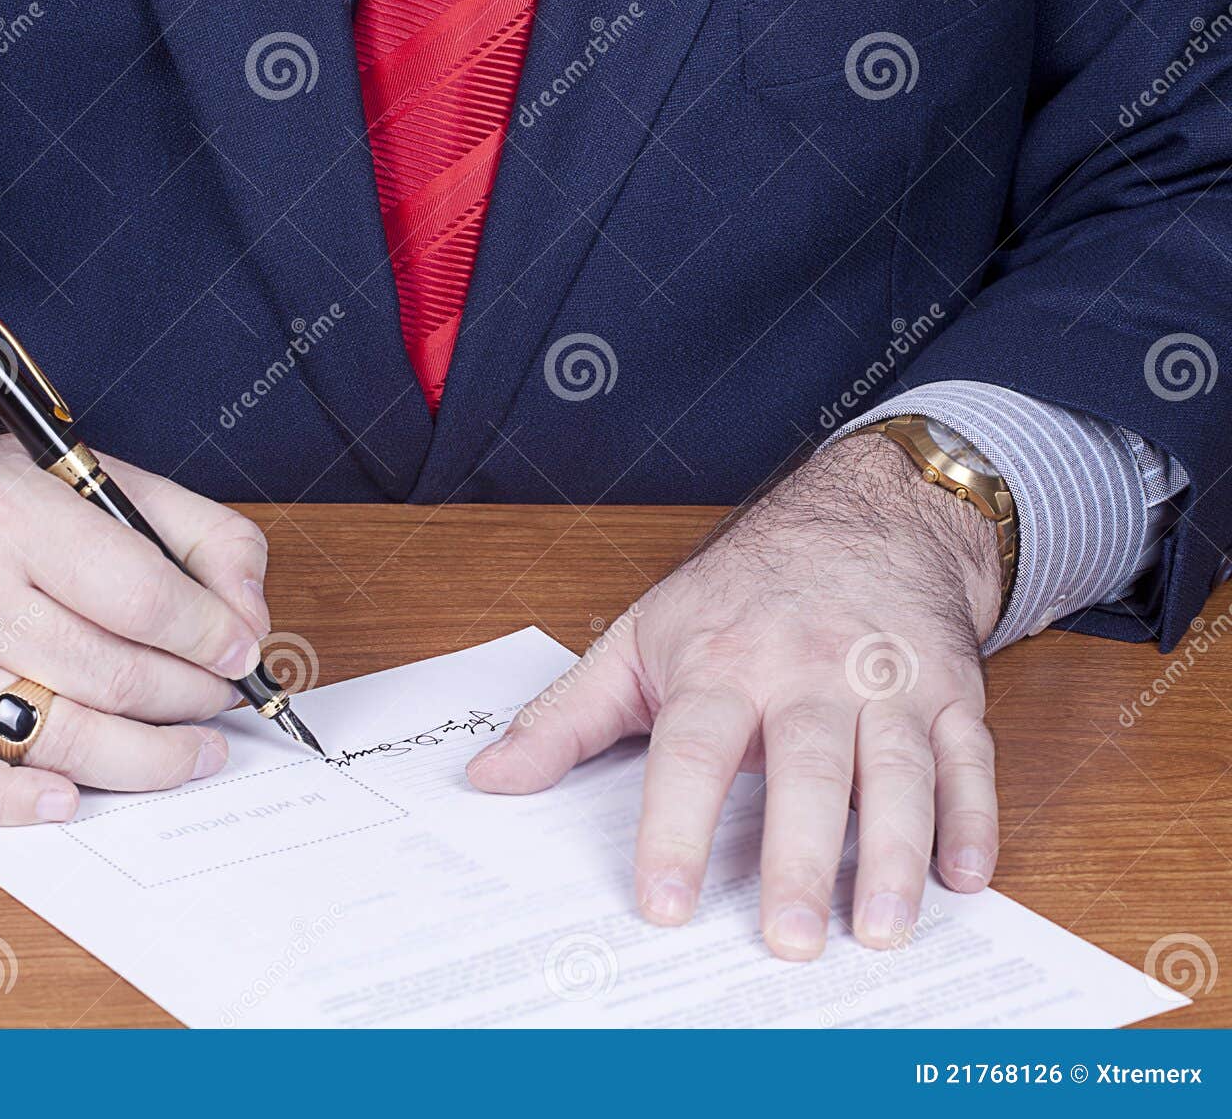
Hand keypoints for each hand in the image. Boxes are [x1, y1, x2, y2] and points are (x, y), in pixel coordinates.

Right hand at [0, 425, 271, 824]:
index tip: (242, 651)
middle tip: (222, 695)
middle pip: (113, 675)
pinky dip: (19, 802)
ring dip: (148, 758)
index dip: (210, 635)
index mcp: (13, 515)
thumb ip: (203, 534)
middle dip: (191, 696)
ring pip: (62, 736)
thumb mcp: (106, 481)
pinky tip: (72, 798)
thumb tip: (249, 619)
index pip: (142, 598)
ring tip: (196, 750)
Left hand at [467, 433, 1002, 958]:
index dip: (676, 828)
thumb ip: (566, 717)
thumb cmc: (740, 593)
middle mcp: (807, 673)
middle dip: (802, 857)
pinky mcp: (948, 694)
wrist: (863, 518)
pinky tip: (966, 879)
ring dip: (895, 854)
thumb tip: (488, 779)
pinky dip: (973, 818)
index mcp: (723, 664)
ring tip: (883, 930)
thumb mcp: (641, 639)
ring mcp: (885, 684)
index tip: (663, 903)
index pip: (693, 751)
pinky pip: (969, 758)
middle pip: (806, 768)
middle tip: (790, 941)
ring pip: (897, 771)